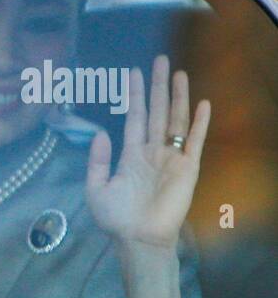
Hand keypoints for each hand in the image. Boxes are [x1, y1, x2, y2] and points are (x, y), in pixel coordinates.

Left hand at [85, 55, 210, 297]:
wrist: (138, 238)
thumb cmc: (116, 218)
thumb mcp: (96, 188)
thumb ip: (98, 160)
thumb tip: (100, 133)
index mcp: (130, 154)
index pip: (135, 117)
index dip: (135, 95)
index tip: (132, 72)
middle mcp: (152, 151)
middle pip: (157, 111)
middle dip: (158, 86)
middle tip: (159, 59)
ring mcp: (171, 157)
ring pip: (176, 120)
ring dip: (178, 96)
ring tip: (179, 72)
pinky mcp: (187, 167)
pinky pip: (194, 140)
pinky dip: (198, 122)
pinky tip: (202, 103)